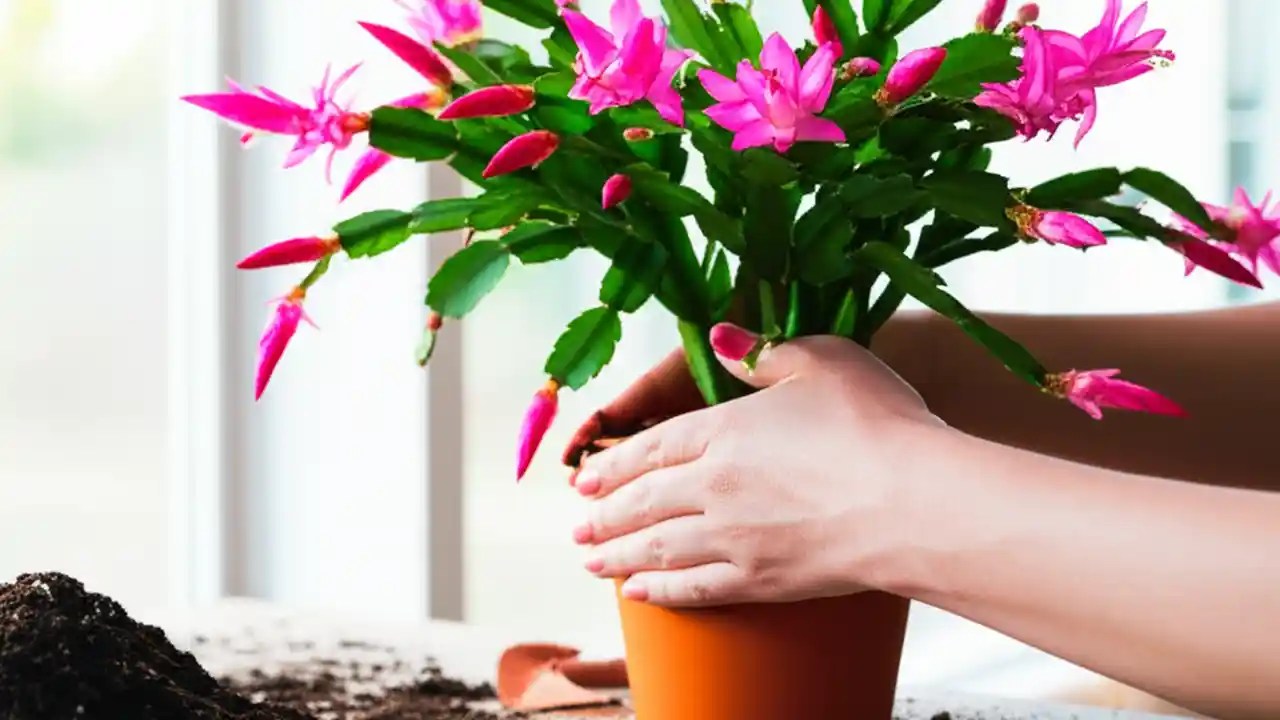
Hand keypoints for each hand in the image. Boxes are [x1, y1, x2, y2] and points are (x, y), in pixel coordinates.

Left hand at [571, 323, 947, 606]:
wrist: (912, 501)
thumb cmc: (876, 422)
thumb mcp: (821, 361)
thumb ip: (763, 352)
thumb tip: (721, 334)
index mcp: (724, 430)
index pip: (653, 448)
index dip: (616, 464)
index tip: (586, 479)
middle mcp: (715, 486)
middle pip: (645, 502)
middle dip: (606, 516)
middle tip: (578, 528)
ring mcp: (734, 537)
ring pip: (658, 549)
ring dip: (618, 557)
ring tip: (590, 563)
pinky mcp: (761, 580)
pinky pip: (695, 589)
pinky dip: (660, 592)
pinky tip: (638, 594)